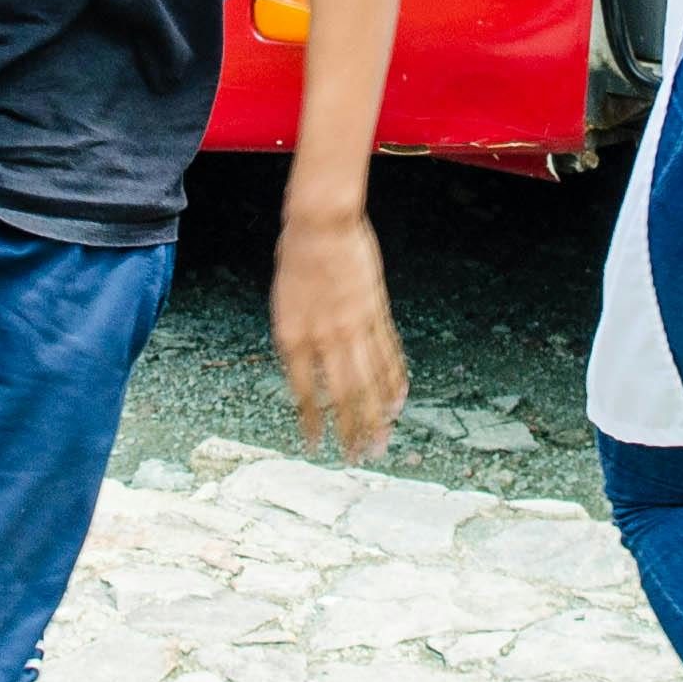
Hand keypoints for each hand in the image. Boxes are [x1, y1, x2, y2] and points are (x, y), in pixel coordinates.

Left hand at [270, 205, 407, 462]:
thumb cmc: (295, 259)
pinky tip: (398, 401)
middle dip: (350, 431)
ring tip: (381, 443)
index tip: (314, 445)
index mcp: (293, 336)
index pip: (303, 392)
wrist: (322, 223)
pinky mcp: (376, 314)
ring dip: (376, 416)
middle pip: (342, 396)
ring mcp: (355, 327)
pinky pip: (388, 355)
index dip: (310, 422)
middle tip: (357, 458)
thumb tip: (309, 374)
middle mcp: (325, 337)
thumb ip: (297, 340)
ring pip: (369, 382)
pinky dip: (395, 381)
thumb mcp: (284, 305)